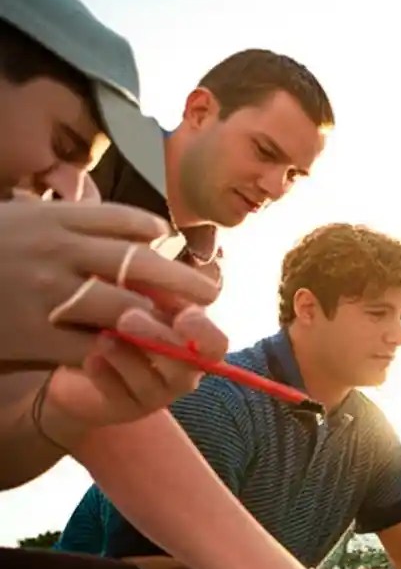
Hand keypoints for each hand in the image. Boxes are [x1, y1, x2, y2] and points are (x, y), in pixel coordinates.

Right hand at [0, 200, 219, 370]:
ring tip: (187, 332)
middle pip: (142, 263)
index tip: (178, 249)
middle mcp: (56, 249)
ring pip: (126, 307)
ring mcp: (47, 291)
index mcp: (53, 218)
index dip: (157, 238)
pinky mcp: (34, 334)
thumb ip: (61, 217)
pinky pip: (93, 345)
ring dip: (163, 321)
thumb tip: (109, 212)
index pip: (126, 221)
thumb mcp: (14, 218)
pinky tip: (137, 356)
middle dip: (184, 281)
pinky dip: (120, 352)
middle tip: (212, 295)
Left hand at [39, 307, 229, 447]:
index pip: (216, 345)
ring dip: (128, 358)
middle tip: (128, 317)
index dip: (204, 333)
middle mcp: (183, 372)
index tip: (184, 315)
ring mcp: (155, 395)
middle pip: (185, 366)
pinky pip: (119, 397)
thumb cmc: (118, 316)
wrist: (81, 352)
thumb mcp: (137, 296)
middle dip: (158, 339)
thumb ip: (152, 290)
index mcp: (194, 342)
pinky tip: (90, 358)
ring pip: (151, 384)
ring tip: (104, 337)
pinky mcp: (124, 409)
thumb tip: (159, 277)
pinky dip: (105, 376)